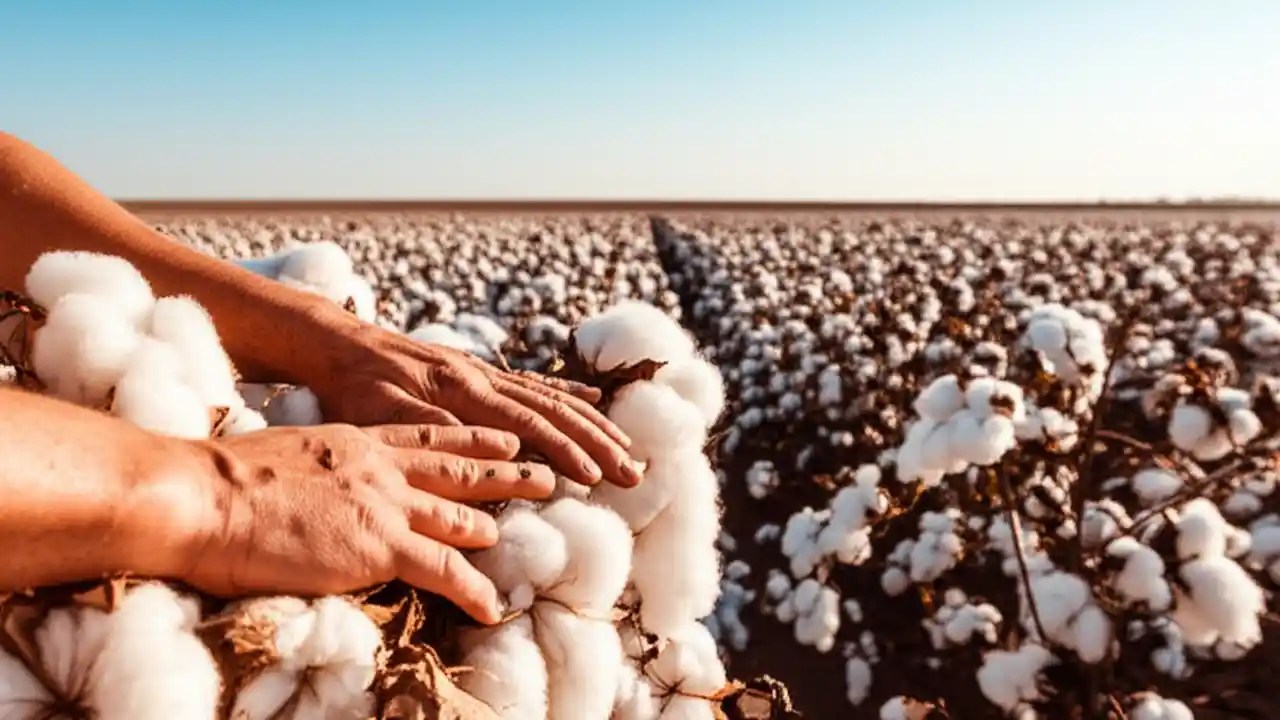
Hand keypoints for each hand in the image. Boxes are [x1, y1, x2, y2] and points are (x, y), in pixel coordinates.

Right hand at [179, 423, 553, 623]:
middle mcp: (380, 467)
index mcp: (356, 442)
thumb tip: (316, 488)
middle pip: (459, 469)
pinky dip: (473, 591)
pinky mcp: (379, 546)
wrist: (204, 496)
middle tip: (545, 474)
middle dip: (507, 473)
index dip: (472, 441)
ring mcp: (385, 506)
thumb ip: (317, 471)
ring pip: (461, 516)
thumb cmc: (223, 481)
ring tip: (530, 532)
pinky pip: (445, 572)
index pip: (428, 439)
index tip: (505, 440)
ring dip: (496, 526)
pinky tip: (493, 607)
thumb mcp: (285, 459)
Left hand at [303, 314, 641, 488]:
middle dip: (596, 442)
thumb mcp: (374, 412)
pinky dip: (566, 394)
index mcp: (459, 390)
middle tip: (632, 472)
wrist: (335, 343)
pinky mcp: (478, 370)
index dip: (564, 451)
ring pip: (550, 397)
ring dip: (592, 423)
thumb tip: (485, 448)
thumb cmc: (348, 386)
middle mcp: (480, 378)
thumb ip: (428, 426)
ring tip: (627, 447)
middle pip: (552, 411)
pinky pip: (533, 382)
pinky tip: (592, 401)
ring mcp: (483, 372)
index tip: (595, 478)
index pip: (525, 425)